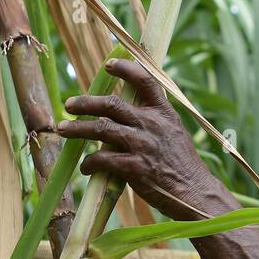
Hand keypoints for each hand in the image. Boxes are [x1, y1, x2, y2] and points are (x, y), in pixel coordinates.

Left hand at [57, 58, 233, 221]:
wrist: (196, 193)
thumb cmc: (184, 167)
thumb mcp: (175, 134)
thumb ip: (155, 121)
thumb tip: (128, 116)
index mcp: (164, 113)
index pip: (144, 80)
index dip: (125, 68)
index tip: (108, 64)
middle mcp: (152, 124)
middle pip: (111, 103)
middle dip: (85, 102)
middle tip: (68, 104)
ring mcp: (142, 145)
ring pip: (101, 128)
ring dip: (77, 129)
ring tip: (62, 130)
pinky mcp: (135, 167)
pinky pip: (103, 159)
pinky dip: (90, 163)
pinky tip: (85, 168)